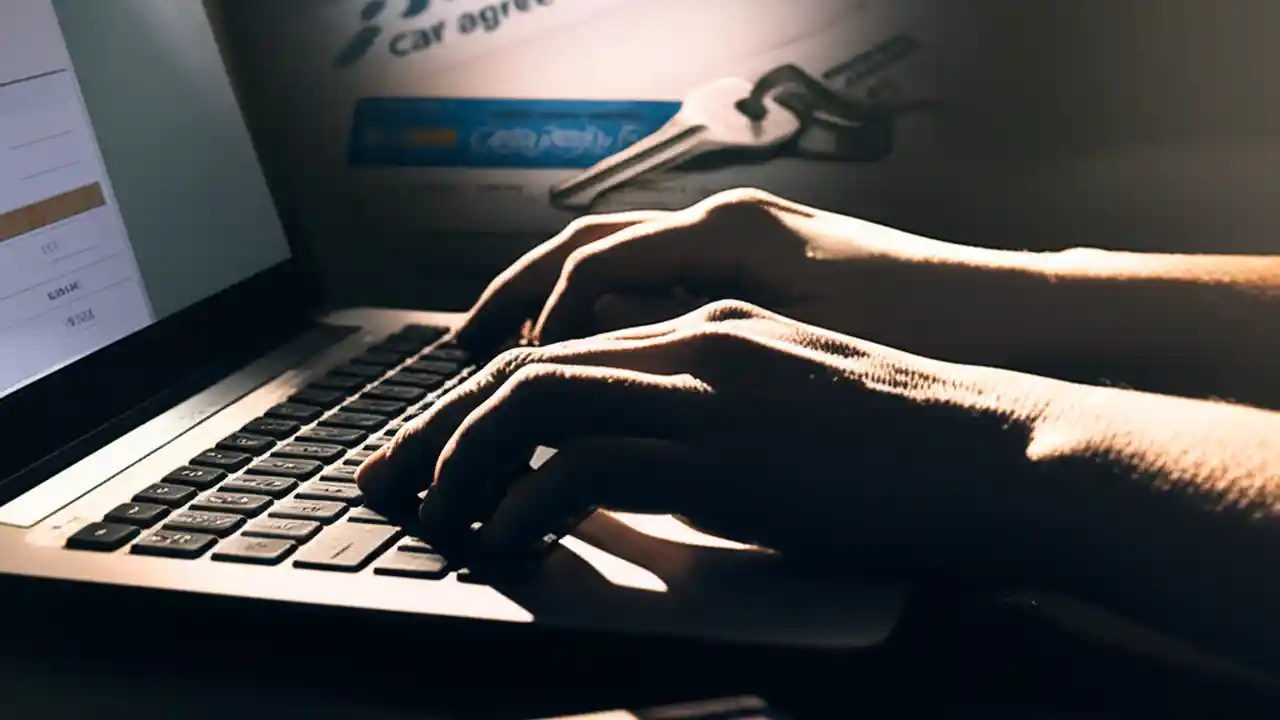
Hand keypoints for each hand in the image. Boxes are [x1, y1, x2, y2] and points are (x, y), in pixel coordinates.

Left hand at [358, 300, 1052, 573]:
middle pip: (525, 367)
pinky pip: (582, 466)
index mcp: (705, 328)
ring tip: (444, 517)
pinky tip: (509, 545)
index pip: (560, 350)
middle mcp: (691, 341)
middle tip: (396, 480)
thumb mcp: (785, 417)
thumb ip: (704, 426)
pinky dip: (527, 505)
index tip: (434, 447)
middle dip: (444, 426)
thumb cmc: (902, 450)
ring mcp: (703, 388)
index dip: (480, 399)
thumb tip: (625, 473)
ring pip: (535, 400)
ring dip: (471, 462)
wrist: (993, 453)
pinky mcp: (720, 449)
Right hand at [451, 187, 1021, 361]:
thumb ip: (687, 349)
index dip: (539, 323)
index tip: (509, 380)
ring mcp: (746, 237)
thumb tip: (595, 372)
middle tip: (461, 345)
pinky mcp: (765, 265)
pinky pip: (664, 278)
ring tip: (507, 346)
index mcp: (725, 231)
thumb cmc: (916, 333)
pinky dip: (614, 310)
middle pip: (589, 245)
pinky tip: (598, 352)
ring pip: (621, 257)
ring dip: (558, 299)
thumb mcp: (792, 349)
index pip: (592, 266)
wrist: (1008, 321)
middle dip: (518, 294)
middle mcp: (727, 220)